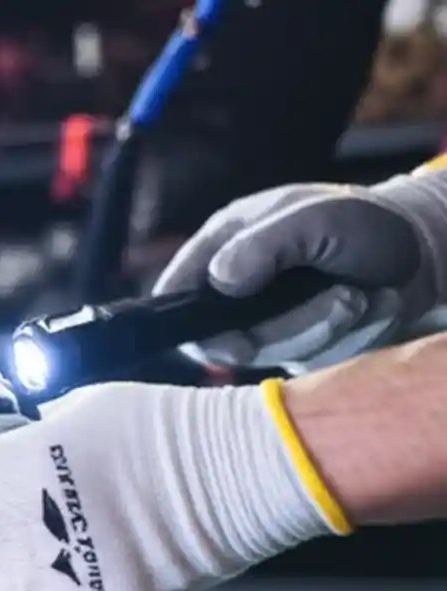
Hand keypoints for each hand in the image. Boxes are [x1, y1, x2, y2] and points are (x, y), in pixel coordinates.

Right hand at [152, 182, 434, 368]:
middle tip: (342, 301)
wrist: (426, 254)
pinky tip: (368, 308)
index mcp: (226, 244)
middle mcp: (238, 286)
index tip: (235, 339)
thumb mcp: (318, 219)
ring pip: (272, 354)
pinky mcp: (297, 345)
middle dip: (290, 327)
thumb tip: (220, 279)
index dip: (189, 321)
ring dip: (328, 328)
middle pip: (224, 338)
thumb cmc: (368, 224)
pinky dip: (346, 339)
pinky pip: (306, 362)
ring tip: (360, 296)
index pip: (177, 291)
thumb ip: (264, 245)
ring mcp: (267, 319)